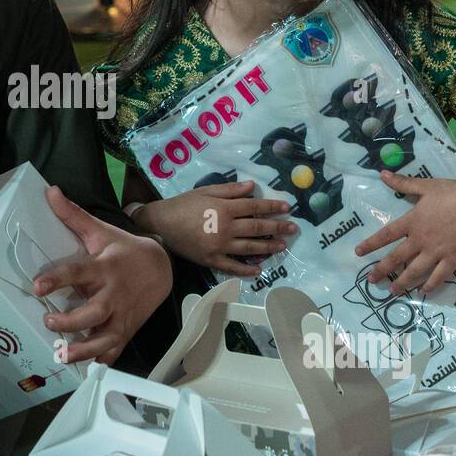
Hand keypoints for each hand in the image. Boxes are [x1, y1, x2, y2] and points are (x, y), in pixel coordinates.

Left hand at [31, 186, 172, 364]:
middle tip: (49, 321)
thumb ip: (73, 215)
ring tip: (63, 354)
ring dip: (84, 348)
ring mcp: (122, 315)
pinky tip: (87, 365)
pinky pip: (115, 349)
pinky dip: (102, 359)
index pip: (77, 272)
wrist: (161, 268)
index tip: (38, 286)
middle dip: (71, 321)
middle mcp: (113, 294)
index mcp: (103, 267)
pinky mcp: (127, 329)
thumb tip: (50, 191)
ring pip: (105, 337)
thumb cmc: (124, 250)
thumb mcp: (100, 231)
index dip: (57, 279)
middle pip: (94, 312)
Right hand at [136, 181, 292, 276]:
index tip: (287, 207)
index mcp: (224, 208)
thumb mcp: (206, 191)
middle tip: (294, 228)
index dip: (272, 206)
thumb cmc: (183, 204)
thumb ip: (230, 190)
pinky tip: (259, 270)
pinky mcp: (211, 260)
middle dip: (277, 227)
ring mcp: (219, 246)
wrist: (161, 223)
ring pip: (249, 247)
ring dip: (268, 246)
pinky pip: (232, 267)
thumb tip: (252, 186)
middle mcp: (225, 228)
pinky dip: (246, 270)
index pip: (254, 207)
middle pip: (257, 227)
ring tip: (282, 246)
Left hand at [353, 171, 455, 295]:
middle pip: (396, 258)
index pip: (386, 235)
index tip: (358, 253)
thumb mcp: (425, 185)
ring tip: (393, 291)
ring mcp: (437, 252)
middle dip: (382, 270)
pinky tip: (423, 291)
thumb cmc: (452, 193)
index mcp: (412, 222)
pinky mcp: (453, 260)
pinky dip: (430, 286)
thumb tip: (381, 173)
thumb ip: (403, 183)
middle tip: (371, 280)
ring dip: (402, 282)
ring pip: (415, 271)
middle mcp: (420, 240)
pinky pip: (439, 277)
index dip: (371, 244)